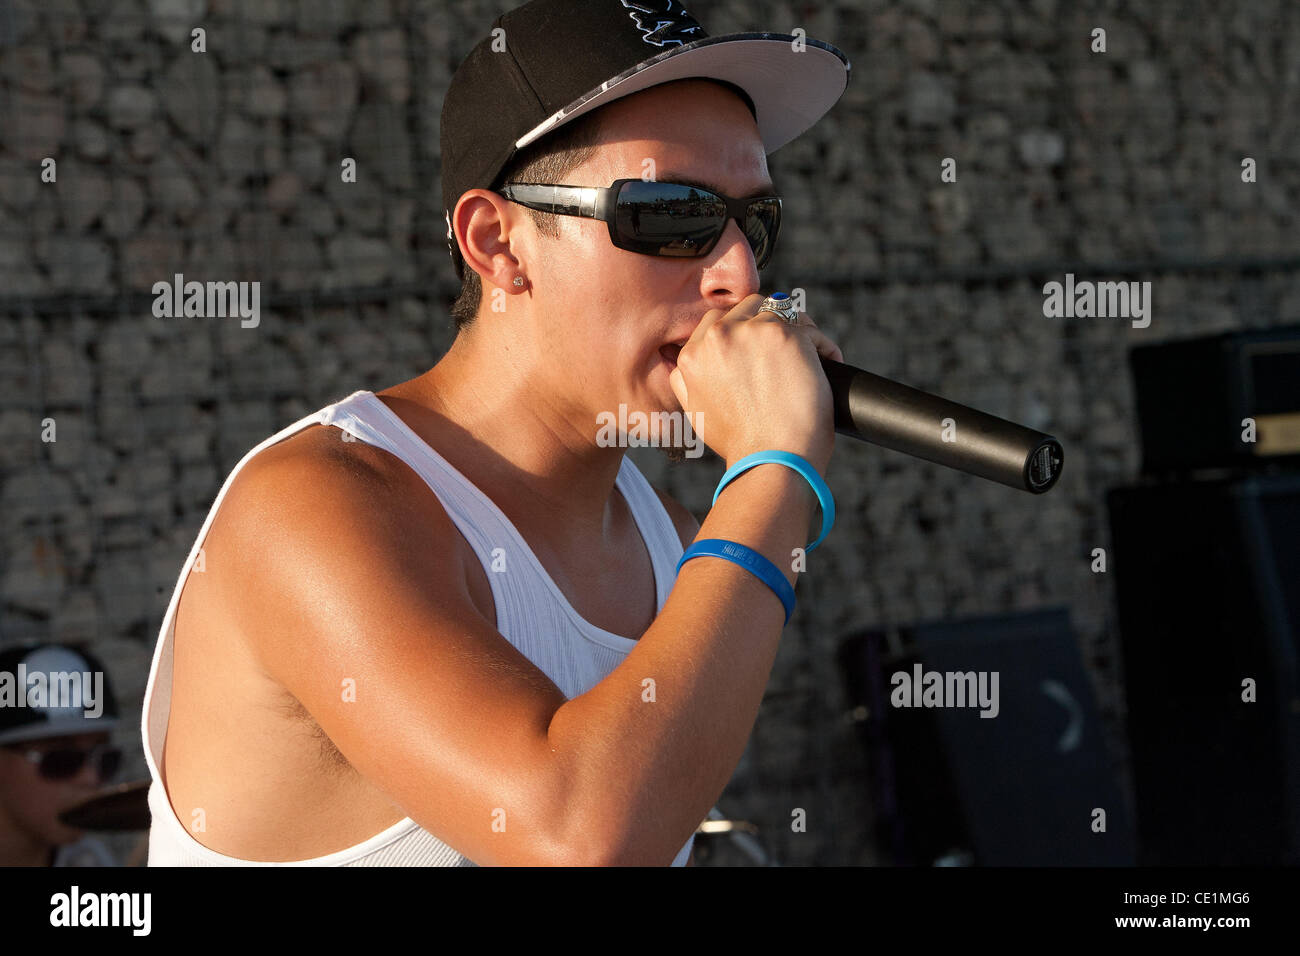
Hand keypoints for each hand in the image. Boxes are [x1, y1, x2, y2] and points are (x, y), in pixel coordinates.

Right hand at [669, 293, 840, 473]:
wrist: (770, 459)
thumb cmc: (740, 445)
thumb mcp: (695, 412)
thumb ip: (686, 382)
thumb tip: (689, 364)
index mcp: (692, 355)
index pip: (718, 321)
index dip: (744, 332)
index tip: (762, 351)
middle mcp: (718, 336)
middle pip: (749, 308)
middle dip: (769, 324)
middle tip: (788, 352)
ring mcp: (752, 332)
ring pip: (782, 311)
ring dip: (798, 331)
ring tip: (811, 359)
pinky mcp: (785, 335)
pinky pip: (810, 328)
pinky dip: (822, 346)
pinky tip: (827, 364)